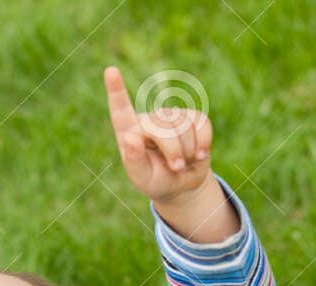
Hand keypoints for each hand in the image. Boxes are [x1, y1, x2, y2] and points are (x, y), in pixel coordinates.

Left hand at [105, 65, 213, 203]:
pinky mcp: (192, 117)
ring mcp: (171, 116)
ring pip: (184, 125)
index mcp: (130, 132)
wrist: (183, 184)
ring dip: (188, 151)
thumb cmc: (157, 181)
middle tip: (176, 169)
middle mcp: (149, 120)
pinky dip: (204, 143)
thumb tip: (130, 138)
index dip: (117, 90)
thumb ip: (134, 161)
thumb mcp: (143, 179)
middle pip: (163, 126)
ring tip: (183, 164)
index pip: (121, 109)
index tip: (111, 71)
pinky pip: (202, 124)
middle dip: (174, 151)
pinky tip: (200, 155)